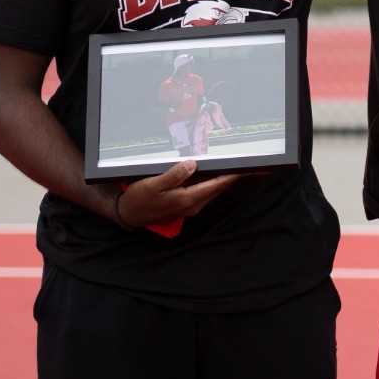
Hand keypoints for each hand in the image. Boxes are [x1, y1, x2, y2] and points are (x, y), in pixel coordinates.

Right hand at [114, 160, 242, 226]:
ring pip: (213, 190)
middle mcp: (193, 205)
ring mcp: (191, 207)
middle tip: (249, 164)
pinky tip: (215, 174)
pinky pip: (205, 192)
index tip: (249, 169)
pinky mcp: (187, 205)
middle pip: (219, 188)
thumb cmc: (139, 199)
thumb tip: (191, 165)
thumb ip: (173, 175)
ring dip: (224, 179)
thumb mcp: (152, 185)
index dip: (234, 176)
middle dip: (234, 176)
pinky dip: (213, 183)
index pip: (217, 185)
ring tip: (236, 166)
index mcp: (187, 199)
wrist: (130, 214)